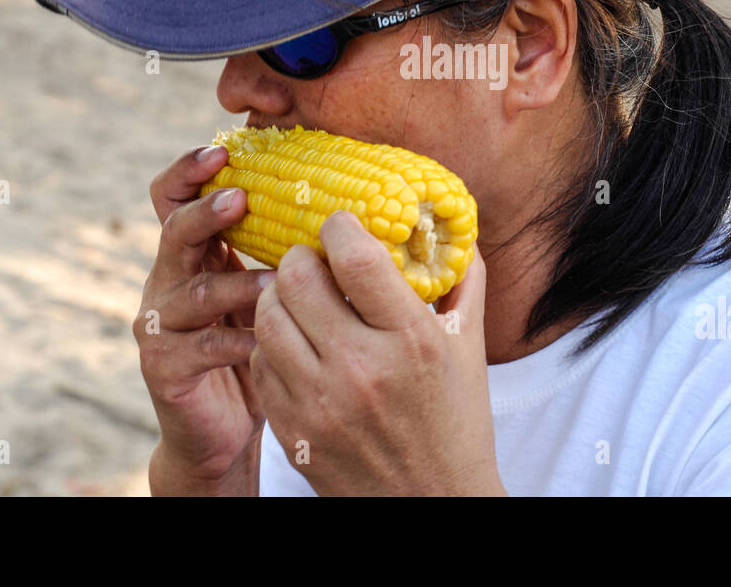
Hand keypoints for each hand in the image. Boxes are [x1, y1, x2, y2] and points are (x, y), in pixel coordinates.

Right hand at [135, 144, 274, 494]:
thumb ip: (283, 251)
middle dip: (206, 211)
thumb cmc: (258, 348)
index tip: (223, 151)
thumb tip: (346, 203)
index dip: (191, 171)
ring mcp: (161, 324)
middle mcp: (168, 281)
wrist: (223, 431)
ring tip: (276, 282)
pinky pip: (202, 347)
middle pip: (174, 231)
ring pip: (193, 292)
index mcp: (194, 254)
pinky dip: (238, 340)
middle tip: (240, 198)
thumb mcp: (268, 293)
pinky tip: (267, 340)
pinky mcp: (164, 366)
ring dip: (237, 283)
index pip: (175, 198)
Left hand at [250, 210, 503, 495]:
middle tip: (316, 261)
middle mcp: (362, 369)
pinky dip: (273, 342)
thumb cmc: (455, 421)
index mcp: (412, 341)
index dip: (340, 227)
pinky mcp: (292, 429)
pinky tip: (297, 343)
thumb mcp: (469, 347)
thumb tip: (452, 223)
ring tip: (301, 299)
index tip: (342, 225)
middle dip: (303, 258)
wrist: (432, 505)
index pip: (355, 258)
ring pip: (268, 316)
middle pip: (298, 279)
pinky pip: (261, 361)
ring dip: (280, 296)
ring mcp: (320, 402)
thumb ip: (461, 279)